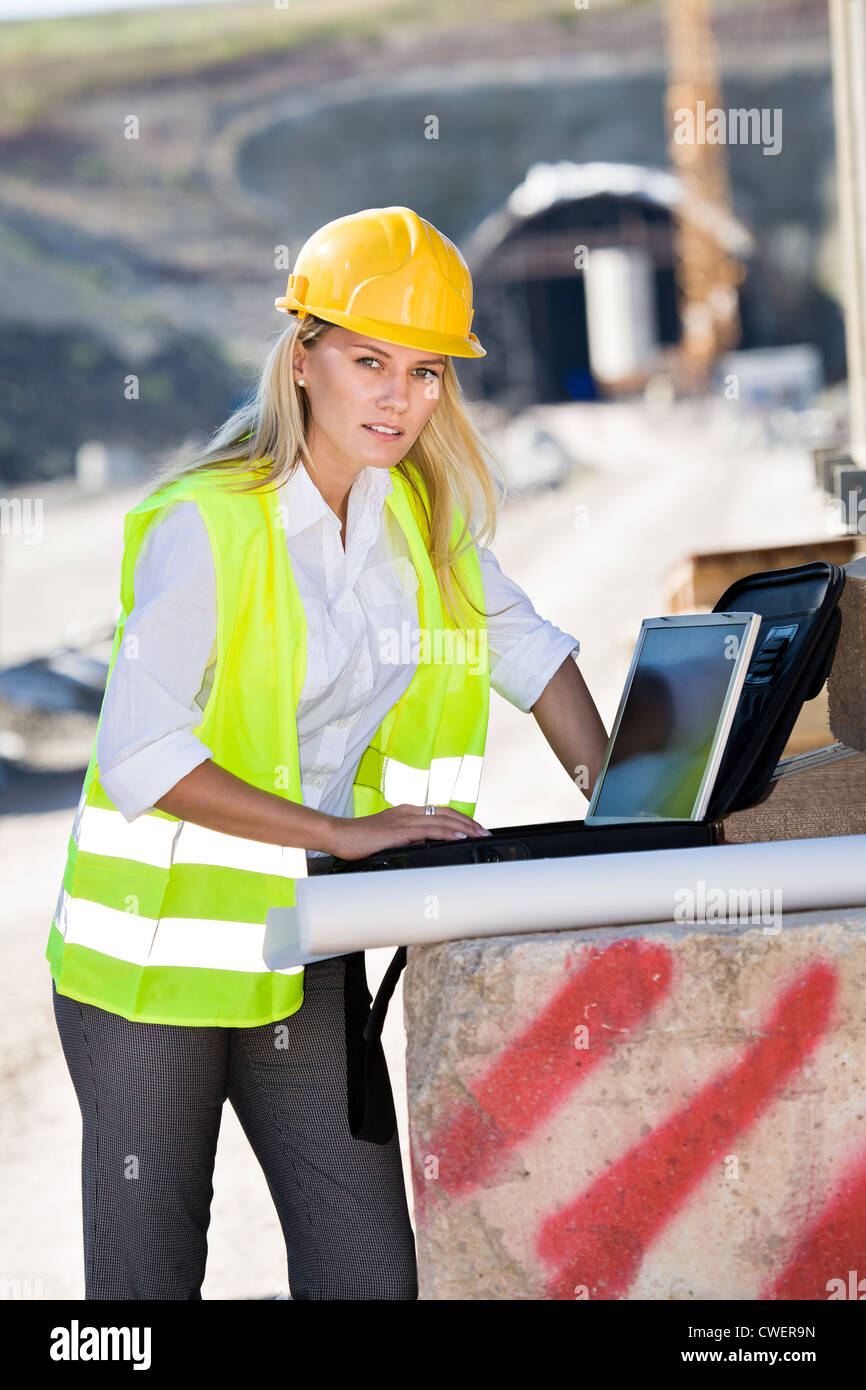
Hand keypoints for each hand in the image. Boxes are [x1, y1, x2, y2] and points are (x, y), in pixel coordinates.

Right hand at [323, 803, 491, 860]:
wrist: (338, 835)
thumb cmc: (358, 839)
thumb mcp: (389, 838)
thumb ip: (407, 840)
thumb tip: (425, 847)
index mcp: (406, 813)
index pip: (440, 812)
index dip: (460, 819)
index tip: (475, 828)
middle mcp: (408, 812)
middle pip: (446, 813)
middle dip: (469, 823)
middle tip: (485, 832)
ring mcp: (404, 819)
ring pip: (442, 820)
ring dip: (464, 828)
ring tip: (479, 834)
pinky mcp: (399, 831)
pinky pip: (429, 830)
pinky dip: (447, 833)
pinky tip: (459, 837)